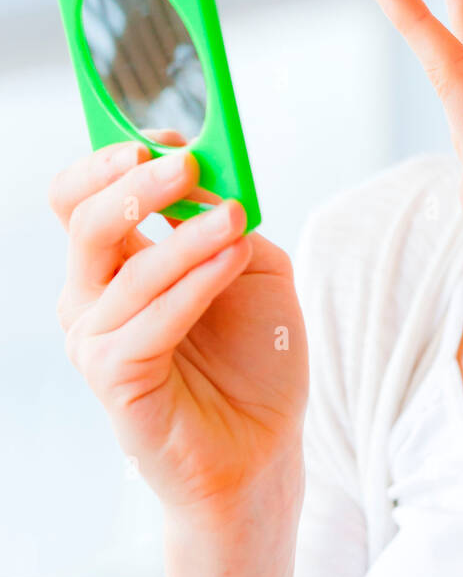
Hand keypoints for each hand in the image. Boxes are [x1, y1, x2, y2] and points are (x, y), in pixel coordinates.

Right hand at [49, 136, 307, 527]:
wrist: (266, 440)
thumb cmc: (252, 351)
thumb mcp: (251, 260)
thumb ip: (224, 212)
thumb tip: (203, 162)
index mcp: (116, 260)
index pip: (82, 195)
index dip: (112, 158)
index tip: (167, 136)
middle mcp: (94, 296)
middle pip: (86, 221)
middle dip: (136, 184)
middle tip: (186, 163)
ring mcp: (98, 340)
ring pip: (126, 269)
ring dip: (186, 235)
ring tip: (236, 216)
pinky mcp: (116, 381)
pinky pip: (149, 322)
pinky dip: (194, 283)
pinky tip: (233, 256)